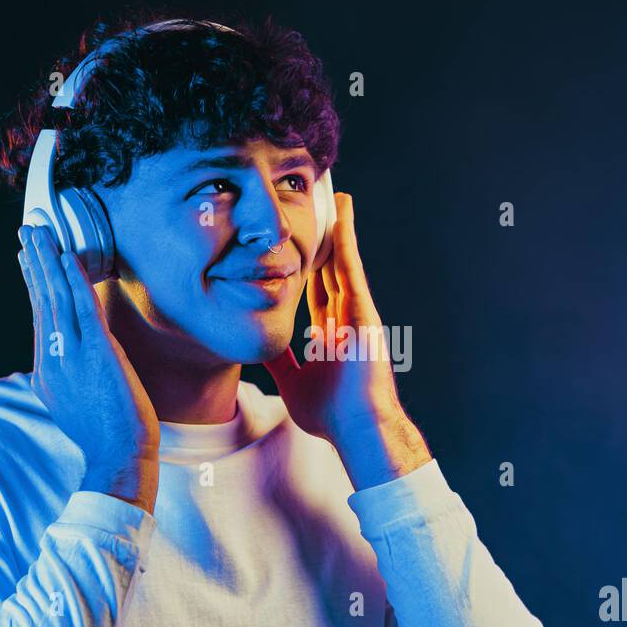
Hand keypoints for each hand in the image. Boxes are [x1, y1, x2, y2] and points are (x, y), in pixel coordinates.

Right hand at [17, 224, 159, 512]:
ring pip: (56, 298)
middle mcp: (53, 358)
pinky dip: (73, 280)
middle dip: (34, 262)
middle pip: (41, 301)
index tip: (27, 258)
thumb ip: (66, 375)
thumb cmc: (106, 434)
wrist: (118, 456)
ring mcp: (71, 355)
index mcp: (47, 370)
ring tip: (40, 232)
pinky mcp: (95, 353)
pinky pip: (82, 307)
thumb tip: (65, 359)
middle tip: (28, 230)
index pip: (39, 317)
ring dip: (48, 260)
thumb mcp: (74, 402)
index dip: (34, 283)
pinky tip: (68, 258)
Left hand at [264, 192, 430, 489]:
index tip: (301, 244)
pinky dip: (347, 243)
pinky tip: (342, 218)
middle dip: (326, 239)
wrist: (356, 427)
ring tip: (337, 199)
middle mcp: (346, 318)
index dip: (310, 265)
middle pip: (333, 269)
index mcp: (332, 334)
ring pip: (344, 262)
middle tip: (320, 206)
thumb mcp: (292, 380)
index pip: (319, 290)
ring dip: (341, 230)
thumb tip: (261, 343)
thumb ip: (279, 359)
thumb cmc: (330, 413)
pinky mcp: (365, 312)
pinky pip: (351, 270)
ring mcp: (358, 313)